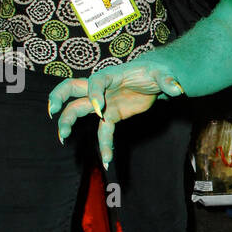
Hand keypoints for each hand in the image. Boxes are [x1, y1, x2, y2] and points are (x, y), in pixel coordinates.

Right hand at [47, 62, 183, 165]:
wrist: (156, 78)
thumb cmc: (155, 71)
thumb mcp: (162, 73)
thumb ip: (167, 81)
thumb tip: (177, 89)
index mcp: (111, 75)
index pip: (96, 81)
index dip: (95, 93)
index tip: (98, 108)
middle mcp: (102, 88)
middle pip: (72, 89)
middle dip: (59, 98)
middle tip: (53, 113)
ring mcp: (104, 102)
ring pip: (79, 110)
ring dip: (68, 123)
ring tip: (63, 138)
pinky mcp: (112, 115)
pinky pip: (104, 131)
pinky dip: (104, 144)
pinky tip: (107, 160)